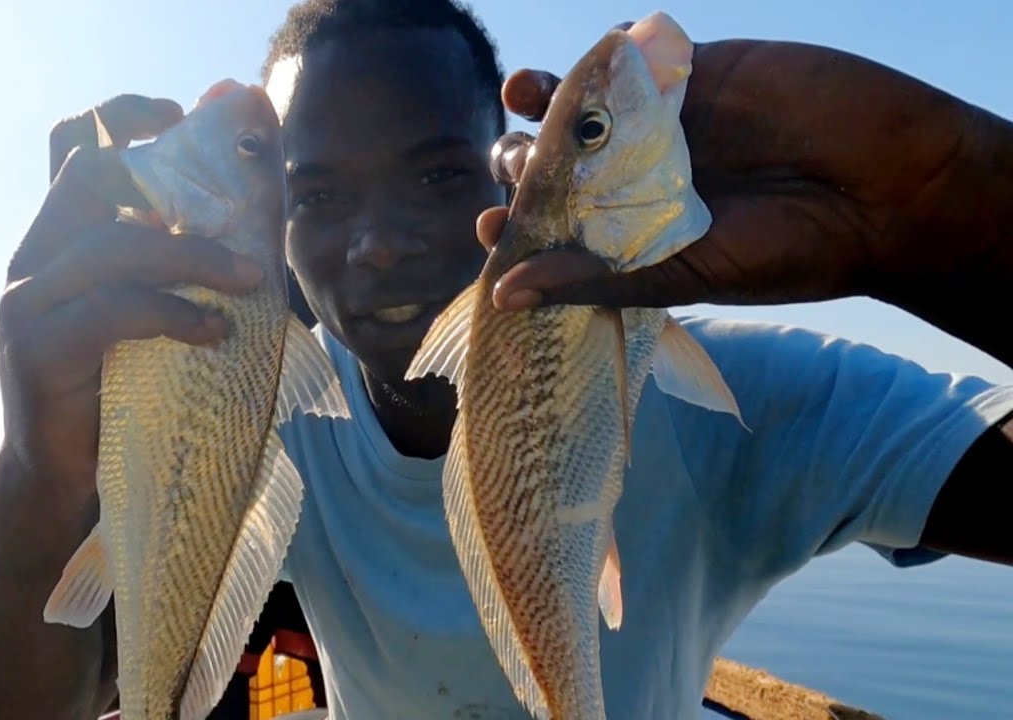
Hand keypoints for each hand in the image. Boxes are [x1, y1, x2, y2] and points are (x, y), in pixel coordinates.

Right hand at [0, 94, 264, 510]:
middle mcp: (34, 259)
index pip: (74, 148)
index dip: (121, 115)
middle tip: (242, 225)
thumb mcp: (151, 319)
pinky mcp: (36, 349)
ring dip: (193, 258)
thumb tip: (252, 232)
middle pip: (91, 177)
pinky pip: (112, 310)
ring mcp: (26, 301)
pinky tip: (212, 333)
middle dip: (173, 185)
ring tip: (249, 283)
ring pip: (113, 245)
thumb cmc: (120, 394)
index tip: (180, 114)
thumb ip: (175, 268)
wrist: (66, 480)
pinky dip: (172, 313)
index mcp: (61, 241)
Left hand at [482, 37, 998, 313]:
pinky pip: (633, 57)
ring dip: (549, 98)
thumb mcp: (682, 276)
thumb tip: (503, 297)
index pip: (557, 231)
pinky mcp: (695, 74)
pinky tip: (585, 62)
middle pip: (560, 164)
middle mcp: (640, 180)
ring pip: (585, 106)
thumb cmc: (788, 251)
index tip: (487, 227)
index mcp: (634, 235)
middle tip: (511, 165)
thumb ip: (594, 279)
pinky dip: (604, 55)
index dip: (518, 228)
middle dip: (526, 162)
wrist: (885, 186)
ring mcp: (665, 124)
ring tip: (522, 94)